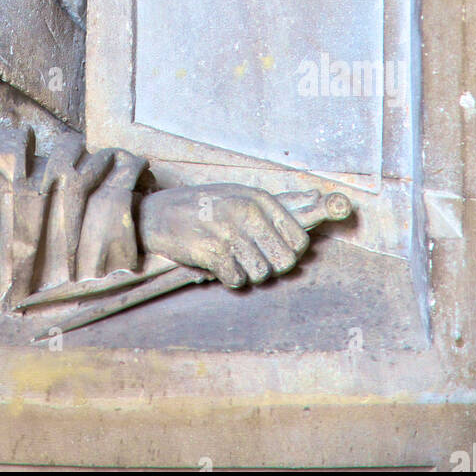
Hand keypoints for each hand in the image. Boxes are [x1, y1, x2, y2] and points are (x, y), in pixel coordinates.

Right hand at [138, 184, 310, 287]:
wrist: (158, 214)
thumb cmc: (203, 206)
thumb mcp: (239, 195)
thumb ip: (273, 206)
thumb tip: (317, 198)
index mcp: (259, 199)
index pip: (299, 240)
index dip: (287, 252)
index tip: (270, 250)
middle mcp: (247, 213)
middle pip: (284, 262)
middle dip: (270, 267)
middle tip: (248, 257)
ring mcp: (230, 232)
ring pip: (261, 274)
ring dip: (246, 272)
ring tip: (230, 257)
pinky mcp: (214, 252)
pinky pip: (237, 280)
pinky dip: (227, 277)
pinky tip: (215, 262)